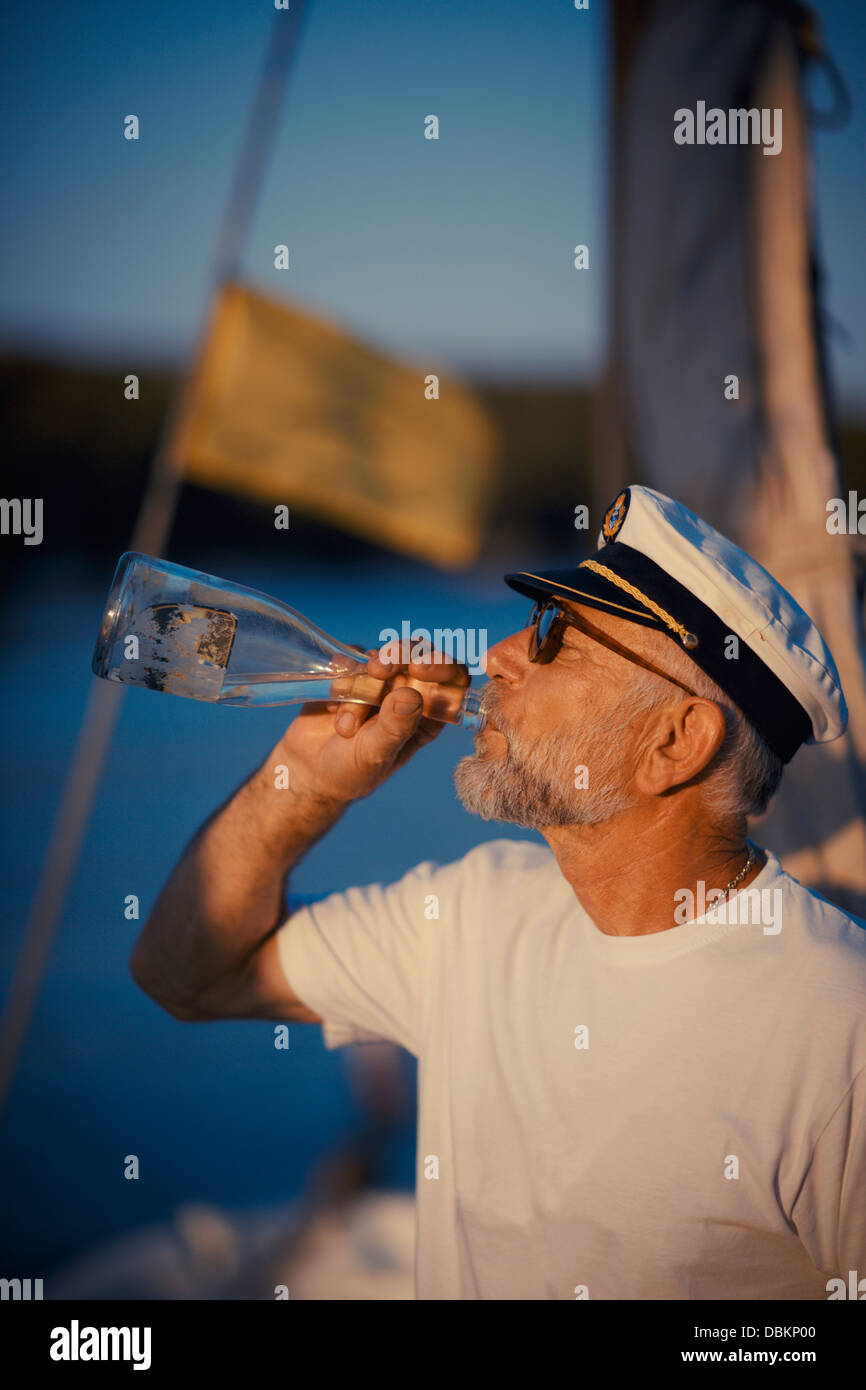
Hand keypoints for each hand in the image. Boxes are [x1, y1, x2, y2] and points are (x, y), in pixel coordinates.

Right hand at [274, 643, 470, 805]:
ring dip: (360, 686)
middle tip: (378, 668)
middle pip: (419, 654)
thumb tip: (412, 694)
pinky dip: (341, 678)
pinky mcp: (352, 673)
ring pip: (381, 658)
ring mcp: (380, 682)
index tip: (419, 667)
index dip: (442, 665)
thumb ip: (394, 726)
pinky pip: (351, 659)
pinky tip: (331, 706)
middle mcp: (409, 693)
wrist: (310, 770)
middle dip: (399, 656)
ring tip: (346, 725)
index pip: (453, 679)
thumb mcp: (374, 754)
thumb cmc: (351, 770)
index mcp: (429, 715)